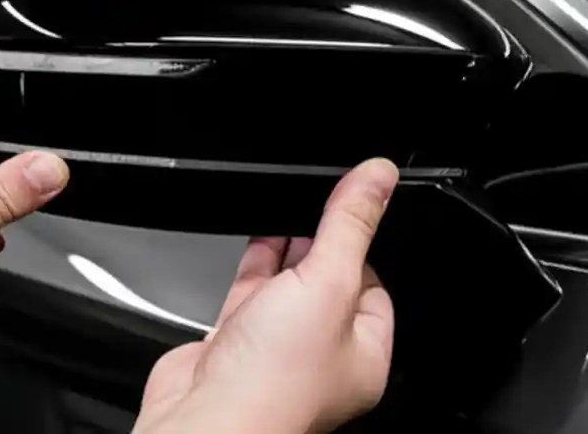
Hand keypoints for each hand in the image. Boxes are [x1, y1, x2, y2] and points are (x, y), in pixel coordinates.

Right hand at [134, 159, 398, 433]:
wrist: (208, 418)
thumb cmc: (275, 382)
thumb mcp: (329, 283)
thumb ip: (350, 226)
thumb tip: (379, 177)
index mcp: (363, 357)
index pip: (375, 288)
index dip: (363, 247)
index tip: (355, 207)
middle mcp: (320, 359)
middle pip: (329, 284)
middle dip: (323, 244)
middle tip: (322, 201)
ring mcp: (274, 351)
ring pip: (288, 287)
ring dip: (288, 249)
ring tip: (293, 207)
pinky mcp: (233, 344)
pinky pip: (250, 293)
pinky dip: (255, 262)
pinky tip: (259, 234)